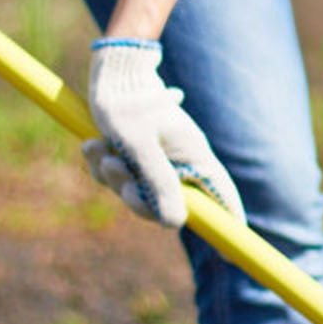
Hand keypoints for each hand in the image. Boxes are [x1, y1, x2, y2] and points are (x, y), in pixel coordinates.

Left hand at [82, 37, 243, 229]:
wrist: (109, 67)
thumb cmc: (127, 100)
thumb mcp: (139, 144)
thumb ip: (158, 184)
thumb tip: (176, 223)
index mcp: (195, 158)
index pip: (223, 200)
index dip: (228, 228)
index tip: (228, 255)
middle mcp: (181, 163)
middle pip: (168, 206)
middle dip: (137, 198)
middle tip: (118, 173)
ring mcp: (158, 160)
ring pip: (139, 193)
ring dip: (114, 178)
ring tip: (101, 149)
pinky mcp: (136, 155)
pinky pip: (121, 179)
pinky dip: (104, 166)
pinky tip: (94, 144)